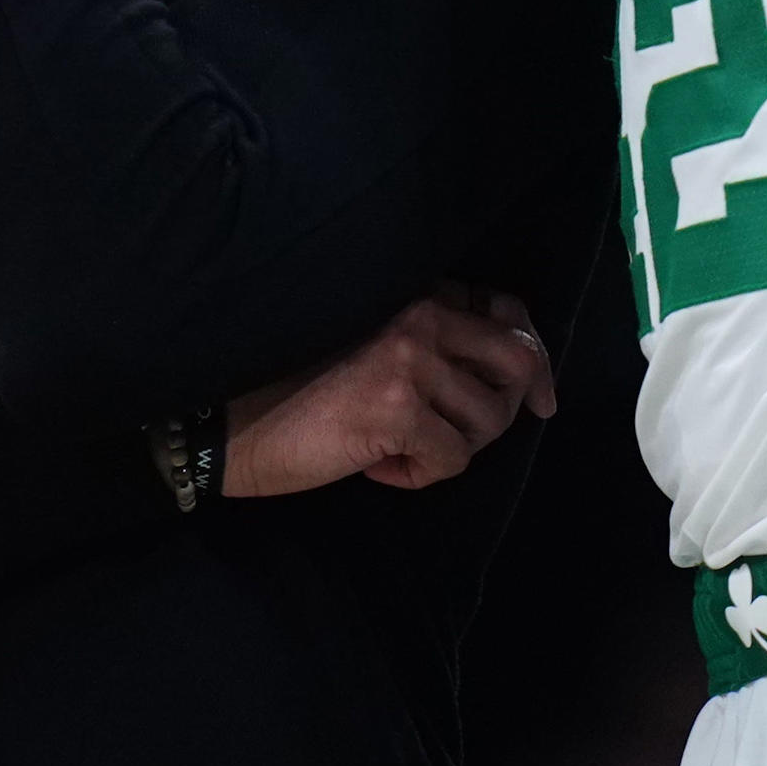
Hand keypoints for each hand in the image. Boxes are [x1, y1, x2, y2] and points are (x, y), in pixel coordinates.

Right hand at [220, 286, 556, 497]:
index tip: (538, 396)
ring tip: (403, 449)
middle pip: (517, 360)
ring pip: (490, 420)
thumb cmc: (292, 384)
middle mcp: (418, 314)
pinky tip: (379, 468)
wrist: (228, 421)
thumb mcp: (367, 340)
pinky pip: (453, 460)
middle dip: (510, 406)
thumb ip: (426, 338)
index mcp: (411, 290)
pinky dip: (423, 475)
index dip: (529, 356)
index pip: (504, 311)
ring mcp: (409, 360)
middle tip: (471, 436)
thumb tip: (509, 372)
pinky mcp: (397, 411)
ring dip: (455, 447)